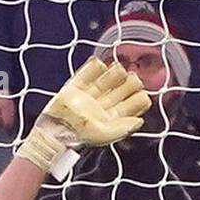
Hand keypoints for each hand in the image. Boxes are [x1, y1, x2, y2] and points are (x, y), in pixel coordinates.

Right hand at [15, 58, 151, 177]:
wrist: (55, 131)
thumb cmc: (80, 136)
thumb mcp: (105, 134)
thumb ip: (123, 128)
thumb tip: (139, 122)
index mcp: (109, 120)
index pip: (127, 108)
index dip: (136, 101)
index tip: (144, 94)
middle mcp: (100, 107)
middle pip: (118, 92)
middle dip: (128, 85)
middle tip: (135, 78)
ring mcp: (87, 97)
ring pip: (104, 82)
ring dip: (114, 74)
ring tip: (120, 69)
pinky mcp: (73, 89)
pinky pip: (85, 75)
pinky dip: (92, 68)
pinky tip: (101, 63)